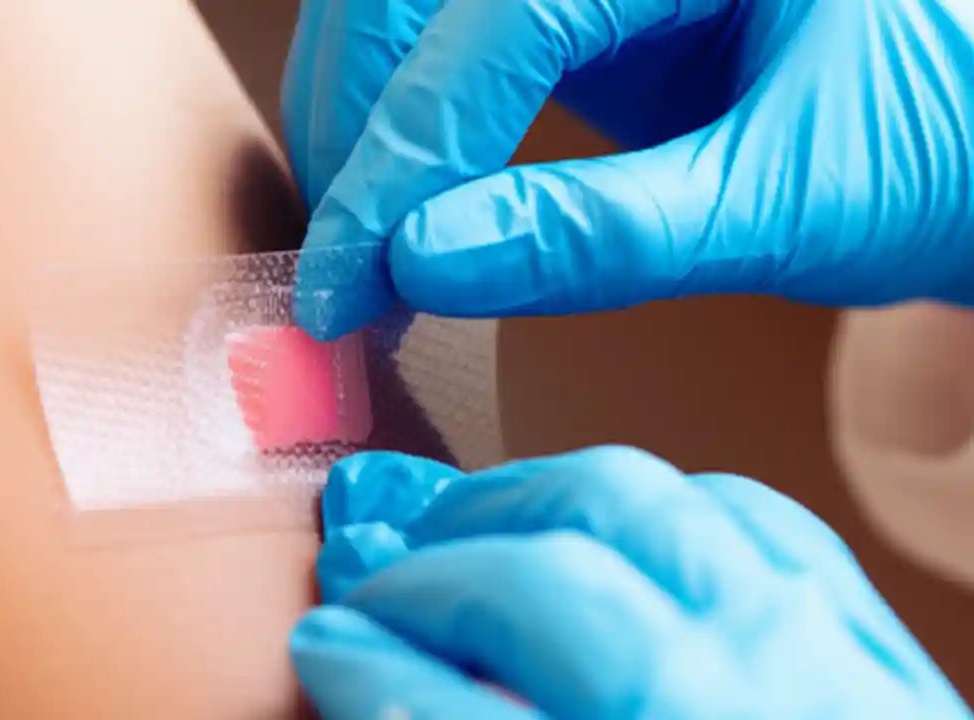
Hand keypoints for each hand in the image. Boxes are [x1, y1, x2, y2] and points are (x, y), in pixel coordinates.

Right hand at [283, 0, 973, 339]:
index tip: (342, 285)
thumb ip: (604, 234)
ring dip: (363, 122)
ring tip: (362, 247)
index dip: (397, 161)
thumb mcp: (788, 196)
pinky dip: (411, 127)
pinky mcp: (587, 13)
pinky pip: (456, 47)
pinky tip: (406, 204)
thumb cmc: (947, 144)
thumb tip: (425, 263)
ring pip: (410, 11)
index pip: (494, 25)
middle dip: (358, 126)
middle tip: (341, 274)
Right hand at [290, 447, 971, 717]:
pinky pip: (751, 515)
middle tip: (377, 585)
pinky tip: (601, 520)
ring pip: (641, 508)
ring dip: (527, 500)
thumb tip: (373, 680)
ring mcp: (822, 670)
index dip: (369, 665)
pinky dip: (655, 501)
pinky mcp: (877, 645)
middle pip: (546, 587)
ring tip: (466, 522)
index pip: (460, 713)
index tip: (324, 639)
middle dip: (433, 575)